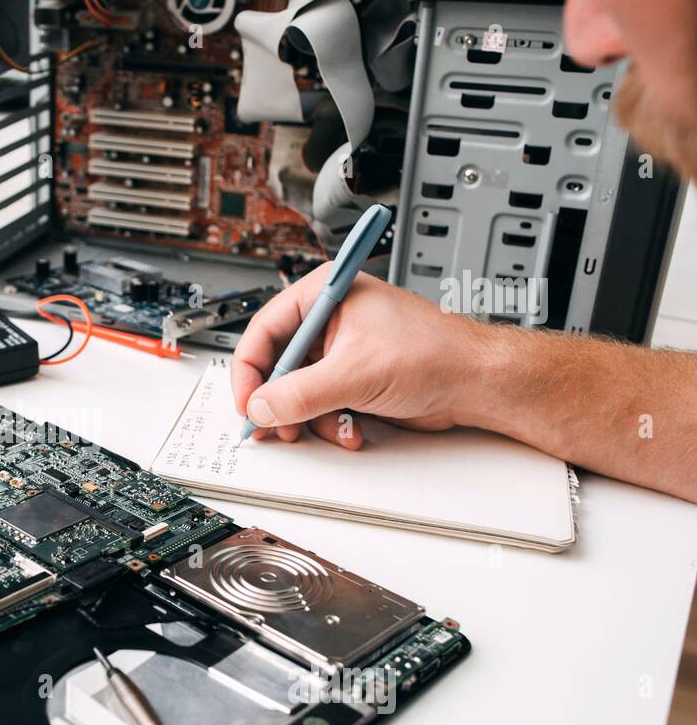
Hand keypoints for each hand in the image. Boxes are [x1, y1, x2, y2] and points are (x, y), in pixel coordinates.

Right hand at [231, 265, 482, 448]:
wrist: (477, 382)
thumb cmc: (436, 353)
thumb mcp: (355, 373)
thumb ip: (300, 394)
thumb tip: (261, 407)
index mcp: (325, 295)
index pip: (264, 330)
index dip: (250, 371)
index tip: (247, 404)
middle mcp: (329, 320)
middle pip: (278, 365)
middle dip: (280, 402)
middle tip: (274, 427)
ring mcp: (341, 351)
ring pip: (298, 391)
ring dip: (310, 418)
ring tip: (329, 428)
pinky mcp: (353, 378)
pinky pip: (321, 404)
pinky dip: (331, 422)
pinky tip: (352, 429)